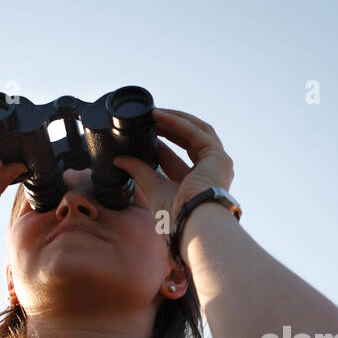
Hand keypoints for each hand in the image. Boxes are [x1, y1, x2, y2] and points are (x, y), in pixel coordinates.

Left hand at [112, 108, 234, 238]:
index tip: (145, 136)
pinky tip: (160, 116)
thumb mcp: (154, 189)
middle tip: (150, 119)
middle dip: (170, 128)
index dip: (162, 145)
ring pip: (197, 131)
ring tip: (154, 113)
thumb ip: (140, 173)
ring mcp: (218, 163)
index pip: (178, 159)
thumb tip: (119, 160)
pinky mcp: (217, 157)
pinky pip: (196, 132)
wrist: (194, 224)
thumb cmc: (178, 216)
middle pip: (190, 141)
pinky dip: (177, 122)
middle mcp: (211, 172)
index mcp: (198, 185)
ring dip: (175, 120)